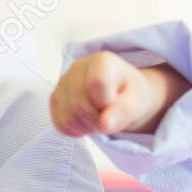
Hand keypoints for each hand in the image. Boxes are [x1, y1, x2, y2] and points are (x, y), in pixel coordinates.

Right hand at [51, 51, 183, 136]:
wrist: (121, 93)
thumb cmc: (130, 93)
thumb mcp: (137, 100)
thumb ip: (125, 110)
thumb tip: (105, 123)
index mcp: (101, 61)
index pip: (96, 84)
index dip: (107, 104)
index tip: (116, 105)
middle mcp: (77, 68)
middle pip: (80, 105)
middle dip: (98, 121)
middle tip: (110, 119)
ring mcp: (62, 83)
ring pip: (68, 118)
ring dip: (88, 128)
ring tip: (100, 120)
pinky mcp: (54, 99)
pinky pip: (60, 124)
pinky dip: (77, 130)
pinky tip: (88, 122)